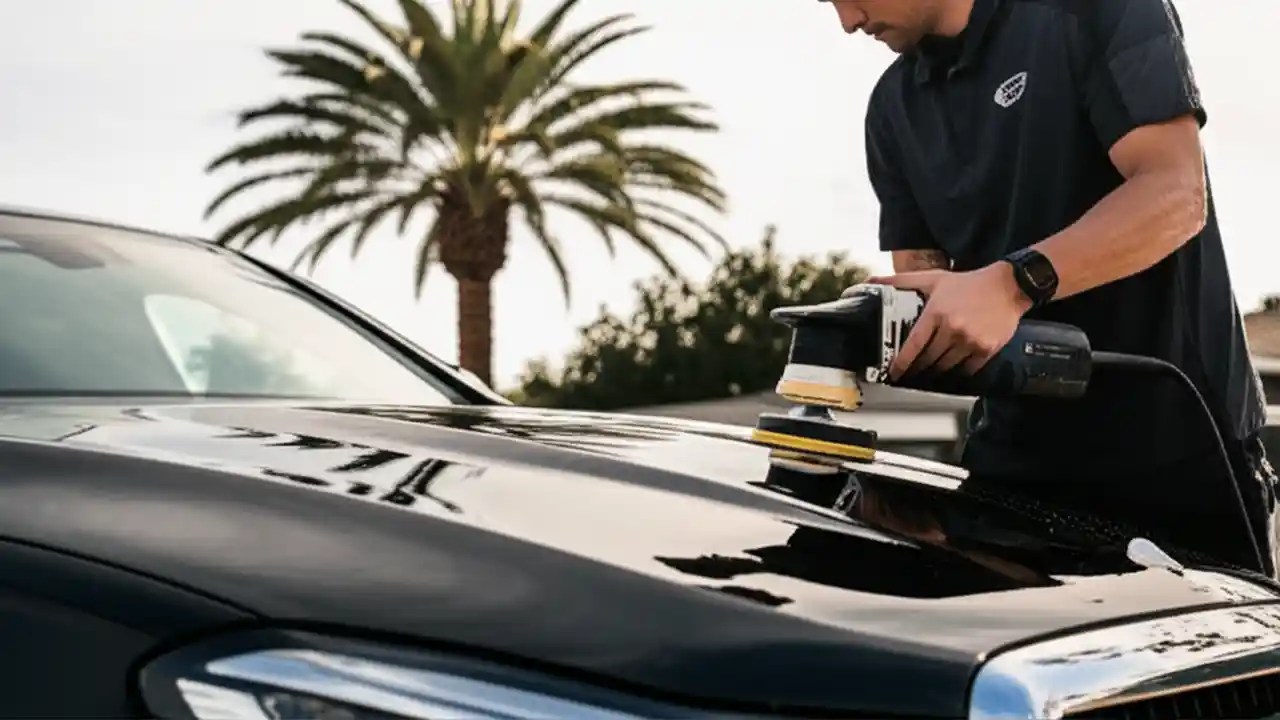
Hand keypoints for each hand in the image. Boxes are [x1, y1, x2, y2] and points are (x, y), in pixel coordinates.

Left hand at [867, 263, 1032, 380]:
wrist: (1007, 287)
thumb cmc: (967, 284)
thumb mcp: (933, 279)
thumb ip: (901, 281)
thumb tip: (871, 280)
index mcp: (937, 312)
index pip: (914, 344)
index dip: (902, 363)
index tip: (893, 373)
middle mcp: (953, 328)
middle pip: (929, 359)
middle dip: (918, 368)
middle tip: (911, 373)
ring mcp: (971, 340)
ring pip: (946, 366)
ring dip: (936, 372)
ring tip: (929, 372)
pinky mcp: (986, 349)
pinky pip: (967, 370)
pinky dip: (958, 372)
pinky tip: (952, 370)